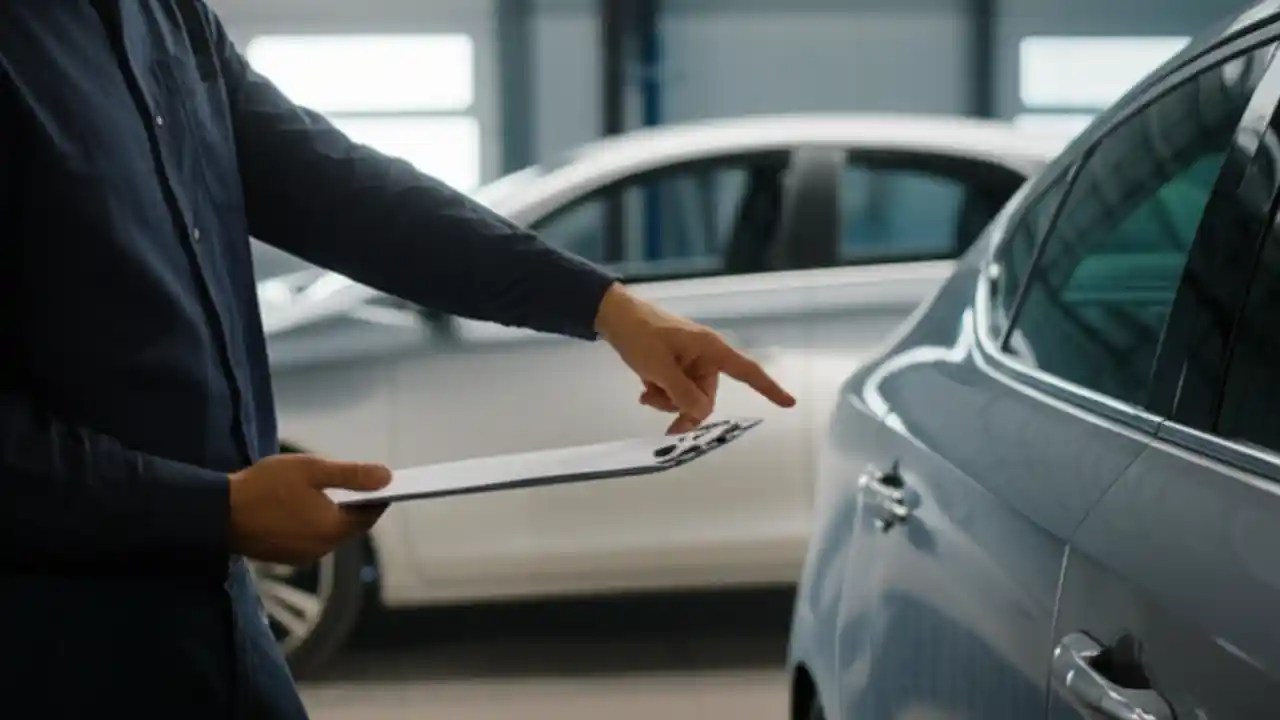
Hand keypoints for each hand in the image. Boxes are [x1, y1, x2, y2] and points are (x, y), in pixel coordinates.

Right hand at [228, 453, 391, 564]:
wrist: (216, 512)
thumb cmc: (265, 486)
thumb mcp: (312, 470)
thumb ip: (352, 475)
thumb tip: (387, 477)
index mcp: (332, 530)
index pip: (369, 515)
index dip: (379, 497)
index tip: (387, 481)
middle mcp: (321, 549)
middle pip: (349, 526)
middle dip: (357, 504)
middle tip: (358, 481)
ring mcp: (301, 556)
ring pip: (329, 532)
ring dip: (334, 513)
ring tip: (330, 489)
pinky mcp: (284, 556)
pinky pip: (310, 537)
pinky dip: (314, 521)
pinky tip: (305, 504)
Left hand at [594, 282, 795, 433]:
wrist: (613, 315)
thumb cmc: (639, 334)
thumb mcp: (658, 367)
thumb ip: (682, 393)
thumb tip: (703, 413)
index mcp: (711, 349)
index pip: (747, 372)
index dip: (769, 389)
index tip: (789, 403)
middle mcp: (705, 356)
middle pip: (707, 397)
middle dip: (682, 407)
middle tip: (655, 405)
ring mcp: (690, 362)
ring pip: (689, 397)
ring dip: (667, 401)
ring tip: (645, 392)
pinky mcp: (676, 365)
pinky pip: (677, 390)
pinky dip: (661, 393)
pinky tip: (644, 388)